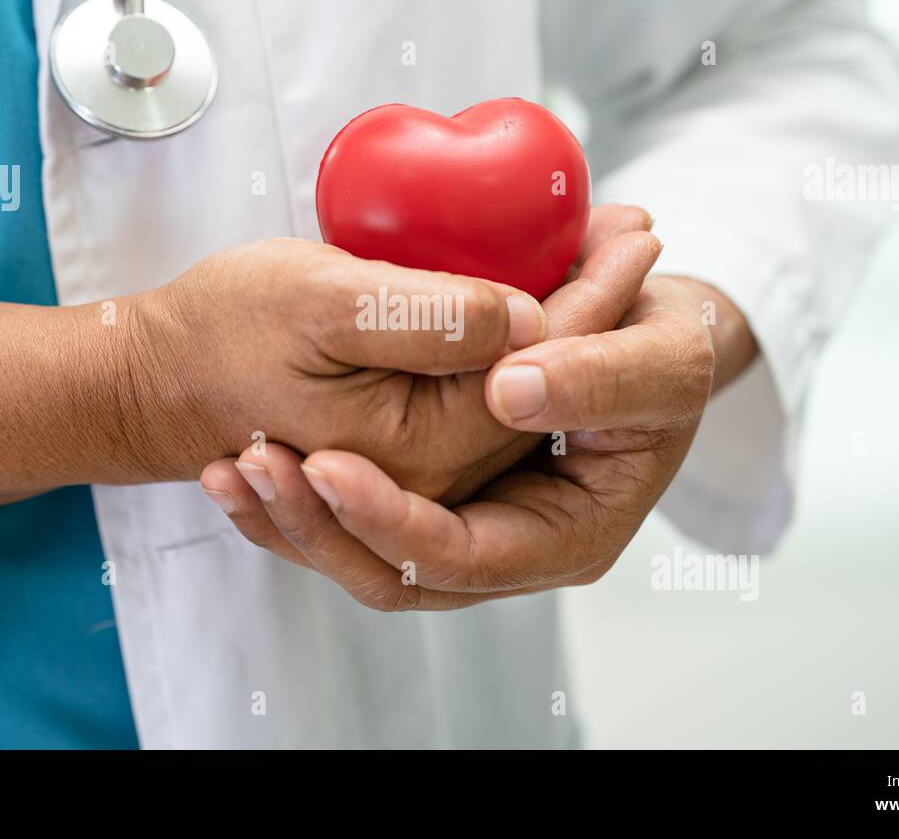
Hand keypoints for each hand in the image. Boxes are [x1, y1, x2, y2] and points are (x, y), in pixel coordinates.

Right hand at [0, 210, 656, 525]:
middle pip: (543, 382)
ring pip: (519, 391)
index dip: (594, 291)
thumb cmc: (221, 331)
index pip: (537, 363)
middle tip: (634, 229)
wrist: (155, 379)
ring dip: (566, 324)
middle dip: (597, 306)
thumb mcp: (319, 303)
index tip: (633, 228)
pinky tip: (537, 295)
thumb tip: (526, 317)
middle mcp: (433, 474)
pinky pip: (483, 396)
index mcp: (422, 446)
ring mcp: (421, 466)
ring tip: (600, 251)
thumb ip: (425, 317)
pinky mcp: (406, 444)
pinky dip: (518, 347)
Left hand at [199, 271, 755, 609]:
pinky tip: (243, 454)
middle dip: (316, 528)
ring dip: (292, 516)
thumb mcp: (663, 356)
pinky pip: (355, 508)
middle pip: (396, 572)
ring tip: (229, 465)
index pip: (464, 559)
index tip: (326, 466)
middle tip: (247, 467)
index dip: (393, 522)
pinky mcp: (434, 484)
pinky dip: (299, 488)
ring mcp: (468, 516)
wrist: (650, 326)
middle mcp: (510, 545)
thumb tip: (508, 389)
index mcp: (569, 536)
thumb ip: (601, 376)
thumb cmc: (669, 345)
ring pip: (362, 550)